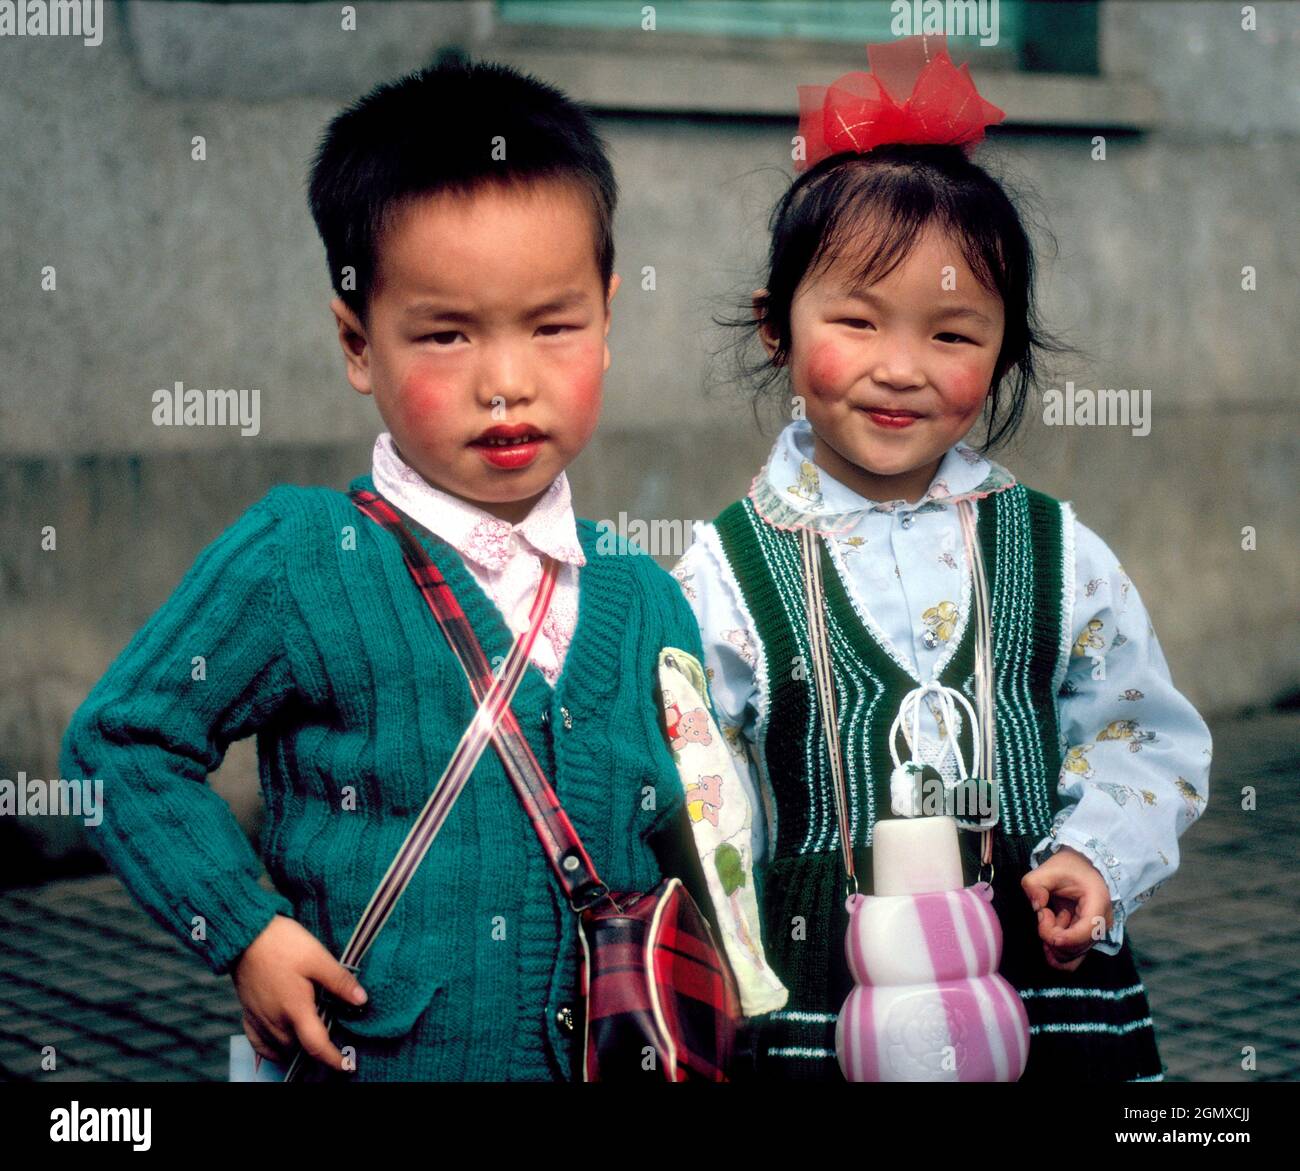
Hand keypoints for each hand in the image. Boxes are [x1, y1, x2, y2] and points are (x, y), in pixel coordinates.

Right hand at [231, 914, 367, 1071]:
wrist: (246, 934)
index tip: (347, 1066)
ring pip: (279, 1048)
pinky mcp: (248, 1012)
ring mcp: (259, 1018)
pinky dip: (271, 1050)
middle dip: (316, 1051)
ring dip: (295, 1050)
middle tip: (333, 1046)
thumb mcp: (317, 957)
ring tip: (311, 1043)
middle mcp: (275, 1020)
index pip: (316, 1046)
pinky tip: (281, 1046)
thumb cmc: (283, 943)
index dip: (333, 1060)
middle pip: (298, 1049)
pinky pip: (258, 1043)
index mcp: (295, 1008)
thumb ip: (339, 981)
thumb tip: (362, 1000)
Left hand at [1020, 846, 1112, 971]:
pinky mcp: (1086, 940)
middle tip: (1043, 912)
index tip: (1043, 917)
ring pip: (1072, 956)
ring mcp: (1095, 935)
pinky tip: (1047, 936)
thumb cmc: (1069, 868)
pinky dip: (1056, 953)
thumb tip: (1036, 906)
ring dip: (1052, 943)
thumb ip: (1034, 884)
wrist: (1084, 868)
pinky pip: (1072, 958)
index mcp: (1098, 904)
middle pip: (1076, 947)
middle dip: (1051, 934)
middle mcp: (1101, 924)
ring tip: (1047, 919)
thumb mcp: (1048, 869)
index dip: (1062, 936)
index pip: (1085, 932)